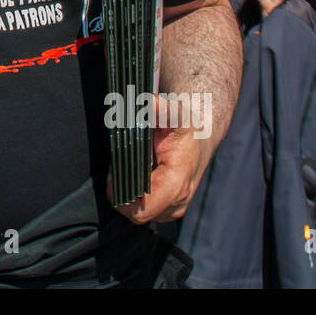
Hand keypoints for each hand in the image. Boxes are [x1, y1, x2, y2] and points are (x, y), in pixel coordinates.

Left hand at [112, 95, 213, 223]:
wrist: (200, 137)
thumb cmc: (187, 126)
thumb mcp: (176, 112)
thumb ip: (162, 108)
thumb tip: (148, 102)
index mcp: (177, 183)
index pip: (141, 210)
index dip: (122, 194)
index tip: (114, 172)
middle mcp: (177, 202)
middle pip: (135, 212)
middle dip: (122, 191)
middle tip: (118, 167)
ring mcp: (173, 209)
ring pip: (137, 212)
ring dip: (128, 193)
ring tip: (128, 168)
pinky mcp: (168, 209)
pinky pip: (143, 210)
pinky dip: (135, 195)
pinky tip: (135, 174)